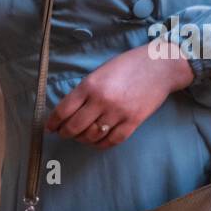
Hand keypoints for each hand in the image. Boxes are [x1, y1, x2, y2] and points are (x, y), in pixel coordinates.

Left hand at [46, 39, 193, 147]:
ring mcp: (118, 113)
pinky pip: (112, 141)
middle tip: (64, 133)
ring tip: (81, 136)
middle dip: (65, 133)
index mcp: (90, 85)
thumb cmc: (128, 66)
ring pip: (91, 136)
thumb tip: (67, 111)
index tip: (50, 128)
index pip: (63, 111)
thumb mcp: (99, 72)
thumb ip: (84, 91)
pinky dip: (100, 144)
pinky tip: (96, 141)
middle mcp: (101, 100)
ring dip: (82, 139)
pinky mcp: (133, 122)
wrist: (160, 66)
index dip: (53, 123)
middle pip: (74, 127)